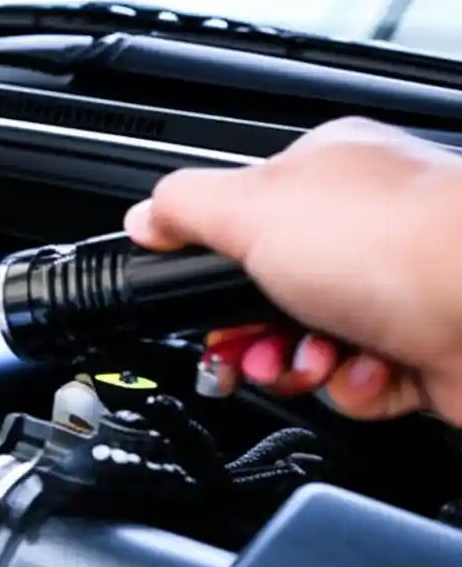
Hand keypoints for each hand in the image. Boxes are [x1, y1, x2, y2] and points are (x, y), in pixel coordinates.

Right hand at [124, 116, 461, 423]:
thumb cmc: (401, 246)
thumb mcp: (253, 209)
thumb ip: (185, 209)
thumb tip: (146, 215)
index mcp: (323, 178)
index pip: (239, 224)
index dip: (208, 274)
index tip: (194, 306)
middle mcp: (362, 233)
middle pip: (265, 297)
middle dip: (248, 336)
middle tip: (246, 349)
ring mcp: (394, 294)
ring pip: (305, 348)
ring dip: (297, 366)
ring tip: (314, 361)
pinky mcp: (419, 352)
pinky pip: (356, 385)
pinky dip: (353, 388)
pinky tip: (368, 370)